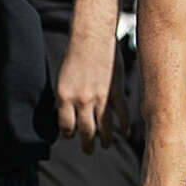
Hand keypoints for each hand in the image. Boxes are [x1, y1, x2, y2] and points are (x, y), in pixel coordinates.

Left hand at [56, 30, 115, 151]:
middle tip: (88, 150)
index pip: (66, 125)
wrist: (91, 36)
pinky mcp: (116, 90)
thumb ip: (63, 96)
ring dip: (104, 139)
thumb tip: (61, 111)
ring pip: (104, 126)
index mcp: (64, 97)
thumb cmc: (74, 52)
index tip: (71, 136)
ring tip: (104, 146)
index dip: (68, 133)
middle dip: (86, 143)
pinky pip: (121, 113)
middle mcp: (81, 101)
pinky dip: (123, 124)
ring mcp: (100, 97)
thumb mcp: (62, 76)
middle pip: (85, 131)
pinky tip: (124, 132)